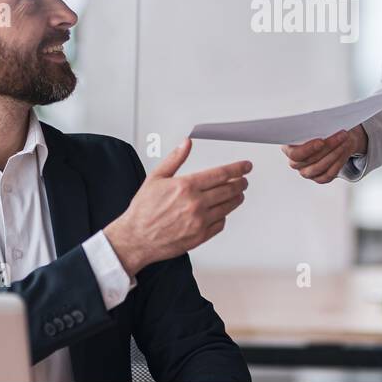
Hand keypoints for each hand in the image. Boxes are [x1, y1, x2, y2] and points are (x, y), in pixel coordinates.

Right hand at [104, 139, 250, 276]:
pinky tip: (222, 212)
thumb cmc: (143, 209)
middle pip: (229, 190)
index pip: (221, 174)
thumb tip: (186, 143)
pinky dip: (224, 216)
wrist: (136, 238)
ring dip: (236, 199)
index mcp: (186, 186)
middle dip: (240, 183)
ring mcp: (199, 221)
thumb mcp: (156, 177)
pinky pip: (220, 224)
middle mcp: (195, 204)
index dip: (237, 169)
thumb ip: (175, 159)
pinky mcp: (200, 236)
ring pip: (227, 207)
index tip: (245, 166)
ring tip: (238, 195)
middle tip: (244, 180)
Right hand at [281, 125, 367, 183]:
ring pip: (320, 167)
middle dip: (328, 146)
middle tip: (341, 135)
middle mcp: (295, 163)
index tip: (321, 141)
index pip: (295, 154)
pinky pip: (328, 175)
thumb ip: (314, 125)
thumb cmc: (320, 129)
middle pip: (310, 160)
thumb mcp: (315, 124)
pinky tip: (344, 151)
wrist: (333, 138)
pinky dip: (338, 162)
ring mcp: (306, 172)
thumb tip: (322, 121)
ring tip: (345, 141)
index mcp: (288, 148)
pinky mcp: (319, 178)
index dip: (308, 149)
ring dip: (335, 153)